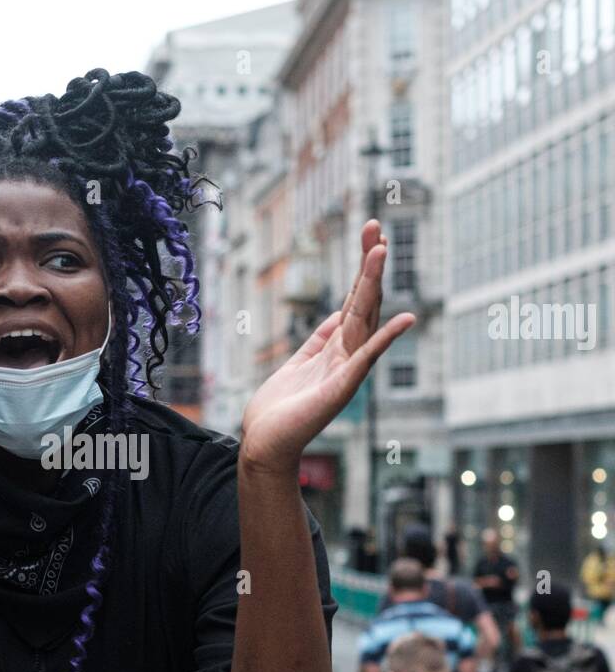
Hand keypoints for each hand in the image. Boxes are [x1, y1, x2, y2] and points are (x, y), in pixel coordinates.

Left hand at [239, 221, 414, 474]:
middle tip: (375, 226)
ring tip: (381, 250)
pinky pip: (366, 358)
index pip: (354, 300)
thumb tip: (336, 315)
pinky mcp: (341, 388)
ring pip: (363, 319)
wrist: (265, 445)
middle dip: (368, 264)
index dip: (362, 268)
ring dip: (372, 285)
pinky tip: (405, 319)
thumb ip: (319, 340)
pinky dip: (385, 338)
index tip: (370, 234)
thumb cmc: (279, 410)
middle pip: (362, 302)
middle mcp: (346, 356)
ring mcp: (346, 371)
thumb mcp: (299, 364)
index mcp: (335, 349)